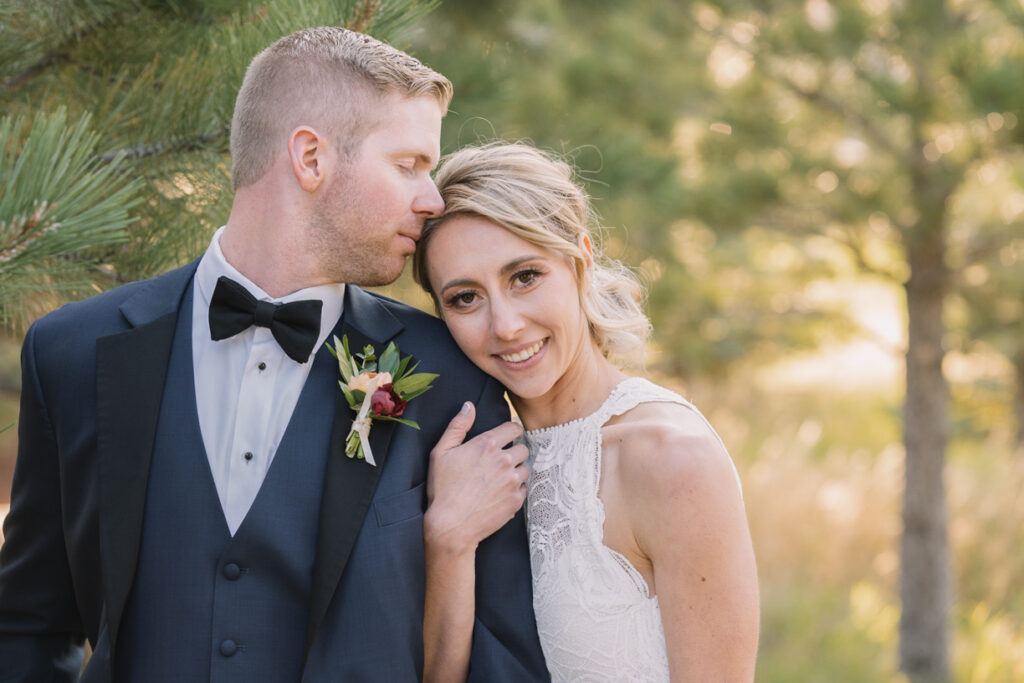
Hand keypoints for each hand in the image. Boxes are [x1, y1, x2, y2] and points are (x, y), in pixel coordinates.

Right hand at [424, 402, 528, 555]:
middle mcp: (504, 460)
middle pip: (523, 447)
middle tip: (501, 461)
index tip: (506, 438)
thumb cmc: (442, 489)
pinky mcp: (516, 500)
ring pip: (526, 468)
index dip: (510, 431)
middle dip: (514, 451)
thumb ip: (457, 426)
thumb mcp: (440, 452)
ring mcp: (512, 481)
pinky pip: (524, 488)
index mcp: (486, 444)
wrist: (450, 526)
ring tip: (500, 478)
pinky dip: (516, 489)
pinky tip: (501, 493)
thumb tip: (469, 405)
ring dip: (517, 470)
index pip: (513, 428)